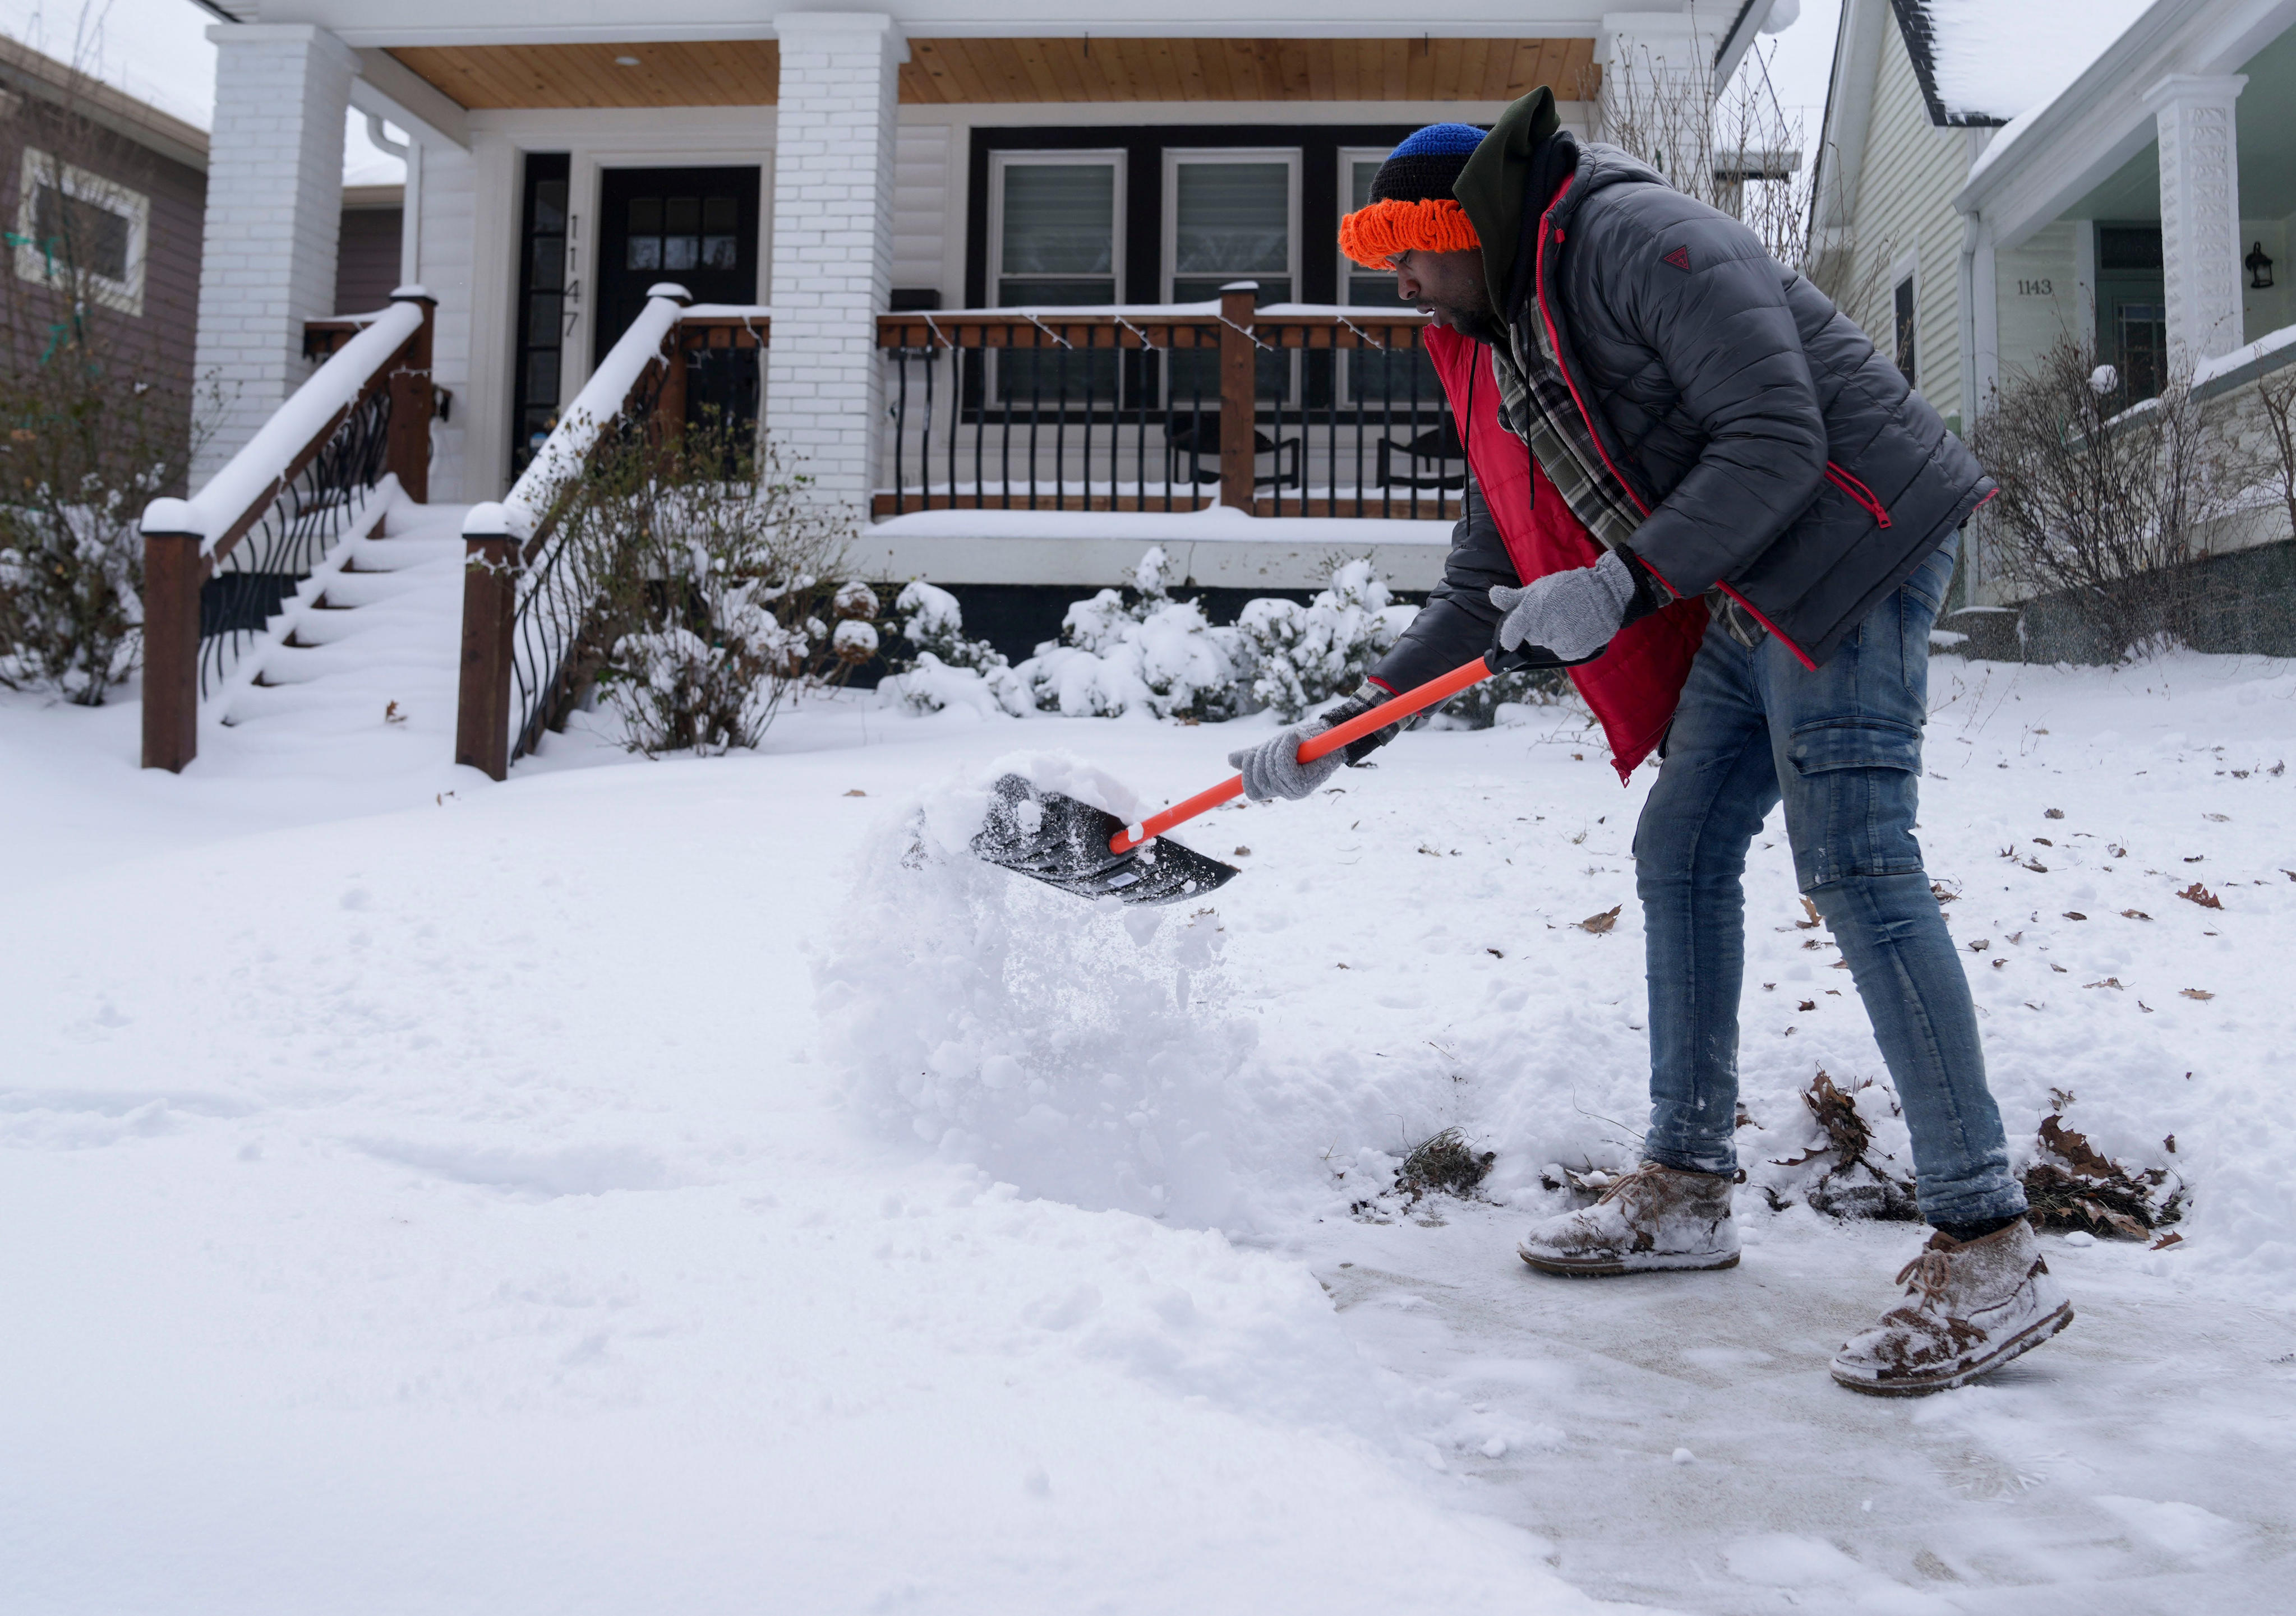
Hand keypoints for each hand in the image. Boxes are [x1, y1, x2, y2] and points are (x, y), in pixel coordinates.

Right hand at [1228, 717, 1343, 800]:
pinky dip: (1286, 745)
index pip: (1252, 791)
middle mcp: (1287, 793)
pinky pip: (1284, 764)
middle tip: (1274, 742)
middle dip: (1260, 755)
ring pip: (1270, 769)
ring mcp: (1297, 789)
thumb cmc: (1304, 742)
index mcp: (1277, 788)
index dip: (1247, 774)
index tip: (1248, 757)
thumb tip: (1231, 759)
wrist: (1332, 736)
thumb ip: (1254, 756)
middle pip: (1258, 778)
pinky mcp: (1306, 780)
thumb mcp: (1274, 747)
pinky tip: (1293, 736)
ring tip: (1289, 738)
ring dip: (1275, 747)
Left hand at [1488, 549, 1644, 662]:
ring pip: (1549, 644)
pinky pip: (1564, 651)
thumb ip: (1515, 598)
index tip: (1508, 642)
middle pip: (1532, 637)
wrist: (1606, 593)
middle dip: (1539, 627)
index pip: (1512, 630)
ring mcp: (1561, 640)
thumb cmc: (1569, 588)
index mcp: (1534, 609)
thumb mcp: (1540, 588)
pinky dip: (1569, 643)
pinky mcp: (1576, 650)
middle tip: (1554, 612)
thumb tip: (1493, 595)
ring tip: (1569, 618)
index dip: (1509, 636)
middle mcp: (1546, 627)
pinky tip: (1577, 628)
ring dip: (1555, 635)